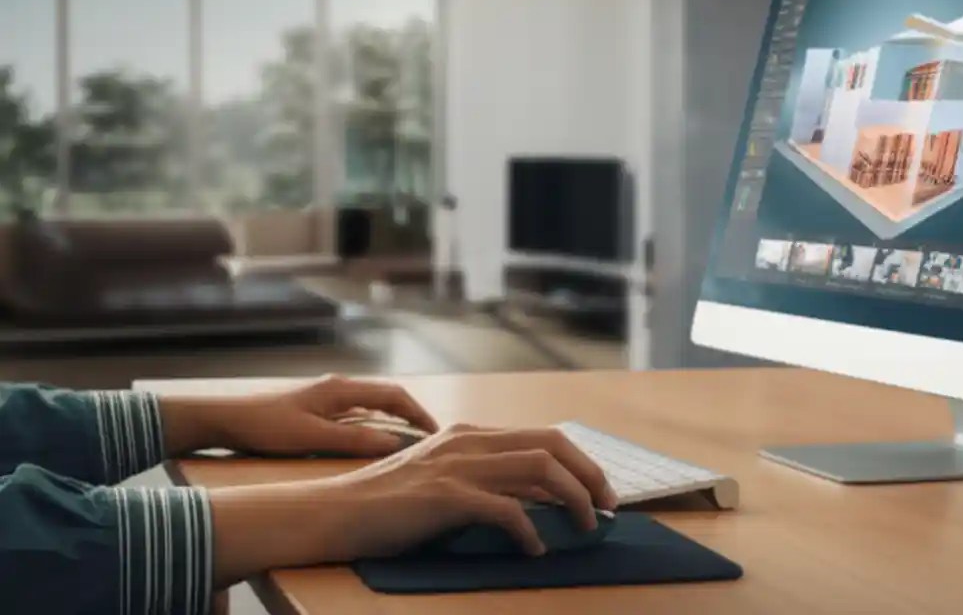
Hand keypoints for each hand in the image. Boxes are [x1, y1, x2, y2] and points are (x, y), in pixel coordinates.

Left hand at [161, 375, 438, 457]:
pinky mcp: (317, 406)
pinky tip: (375, 441)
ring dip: (394, 420)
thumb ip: (354, 441)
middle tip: (431, 440)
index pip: (395, 396)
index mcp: (341, 390)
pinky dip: (376, 424)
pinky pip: (358, 412)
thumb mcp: (312, 438)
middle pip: (388, 396)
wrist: (224, 419)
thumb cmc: (265, 427)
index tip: (437, 434)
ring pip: (373, 405)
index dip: (420, 414)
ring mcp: (327, 395)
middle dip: (413, 416)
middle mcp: (339, 387)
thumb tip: (395, 445)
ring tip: (410, 443)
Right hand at [209, 434, 614, 586]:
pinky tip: (535, 549)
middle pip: (551, 444)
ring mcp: (456, 466)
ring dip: (572, 498)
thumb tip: (531, 505)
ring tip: (586, 526)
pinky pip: (503, 508)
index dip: (579, 462)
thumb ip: (479, 482)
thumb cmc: (383, 506)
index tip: (599, 491)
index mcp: (468, 435)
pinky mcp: (443, 496)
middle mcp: (467, 441)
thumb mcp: (439, 482)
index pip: (542, 436)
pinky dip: (528, 529)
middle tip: (608, 506)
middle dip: (589, 474)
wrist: (332, 513)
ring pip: (538, 468)